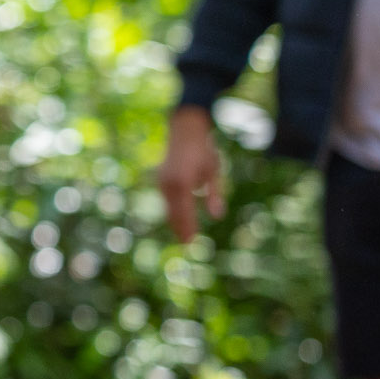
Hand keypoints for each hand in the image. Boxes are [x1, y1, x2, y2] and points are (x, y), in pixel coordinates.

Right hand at [157, 106, 226, 243]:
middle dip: (180, 229)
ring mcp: (162, 182)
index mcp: (182, 182)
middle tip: (188, 246)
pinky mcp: (161, 181)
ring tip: (184, 237)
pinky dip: (173, 212)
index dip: (189, 228)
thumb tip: (218, 216)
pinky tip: (179, 220)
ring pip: (168, 208)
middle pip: (173, 213)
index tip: (193, 242)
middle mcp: (169, 184)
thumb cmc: (203, 151)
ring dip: (175, 222)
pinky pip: (167, 201)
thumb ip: (215, 194)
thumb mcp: (214, 172)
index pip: (185, 212)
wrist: (184, 132)